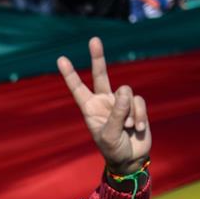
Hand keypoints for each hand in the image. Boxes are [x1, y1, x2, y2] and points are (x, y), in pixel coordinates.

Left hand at [58, 37, 151, 173]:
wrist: (131, 159)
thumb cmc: (113, 149)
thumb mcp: (109, 134)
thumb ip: (116, 113)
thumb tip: (126, 91)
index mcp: (90, 108)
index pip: (78, 88)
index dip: (70, 74)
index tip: (61, 59)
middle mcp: (103, 101)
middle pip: (100, 75)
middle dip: (98, 57)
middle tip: (94, 40)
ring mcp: (120, 102)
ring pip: (126, 93)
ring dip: (128, 112)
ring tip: (127, 128)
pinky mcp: (135, 105)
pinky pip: (138, 101)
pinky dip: (139, 114)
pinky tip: (137, 128)